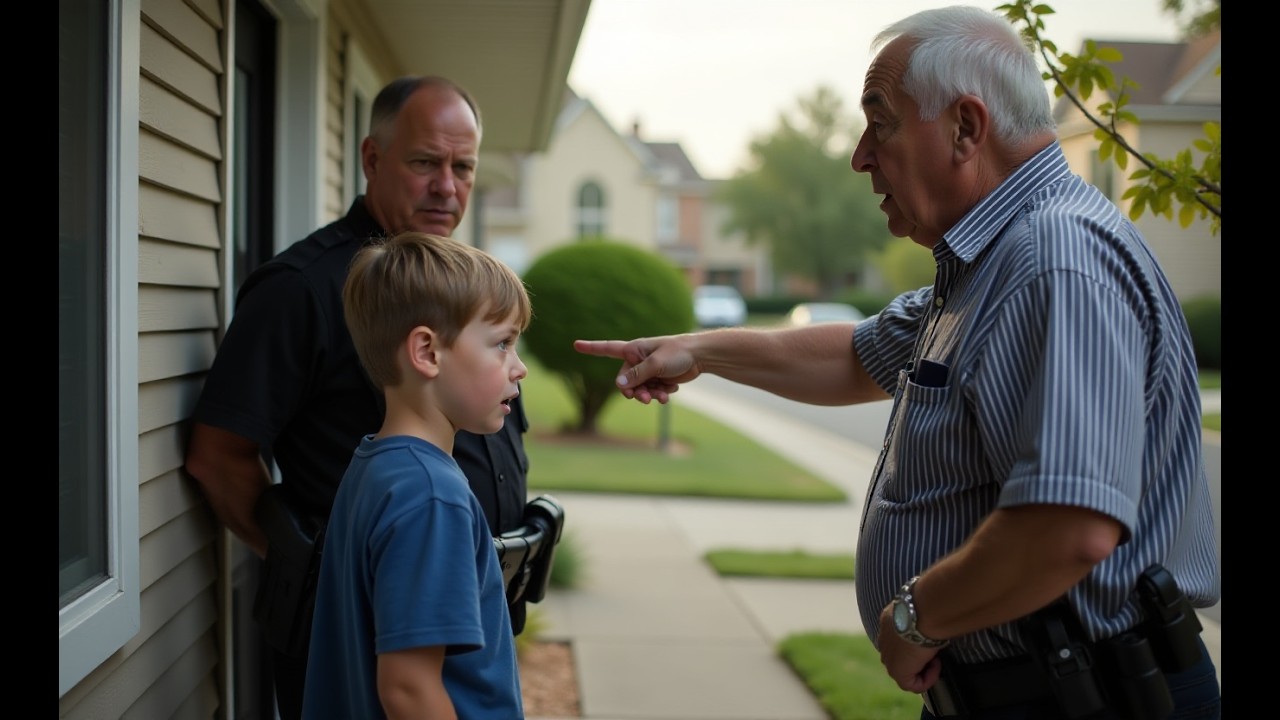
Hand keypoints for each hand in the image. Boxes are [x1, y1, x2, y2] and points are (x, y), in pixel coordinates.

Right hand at [573, 336, 699, 403]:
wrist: (700, 356)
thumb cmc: (678, 352)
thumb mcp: (656, 364)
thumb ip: (637, 375)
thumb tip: (619, 385)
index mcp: (633, 349)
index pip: (607, 348)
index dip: (591, 348)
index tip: (575, 344)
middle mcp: (638, 360)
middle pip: (626, 381)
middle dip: (636, 391)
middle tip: (646, 399)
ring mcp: (648, 370)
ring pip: (640, 389)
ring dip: (650, 395)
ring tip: (662, 397)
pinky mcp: (659, 378)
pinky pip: (652, 391)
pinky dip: (660, 394)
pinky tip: (670, 392)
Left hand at [877, 604, 943, 692]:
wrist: (921, 612)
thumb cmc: (925, 606)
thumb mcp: (920, 608)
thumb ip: (920, 615)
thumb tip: (933, 613)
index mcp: (887, 623)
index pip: (897, 640)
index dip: (914, 645)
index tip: (930, 639)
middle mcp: (883, 640)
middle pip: (899, 657)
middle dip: (917, 658)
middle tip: (933, 651)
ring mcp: (888, 657)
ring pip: (905, 671)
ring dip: (923, 668)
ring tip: (936, 657)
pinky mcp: (897, 671)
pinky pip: (912, 685)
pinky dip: (927, 680)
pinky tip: (936, 665)